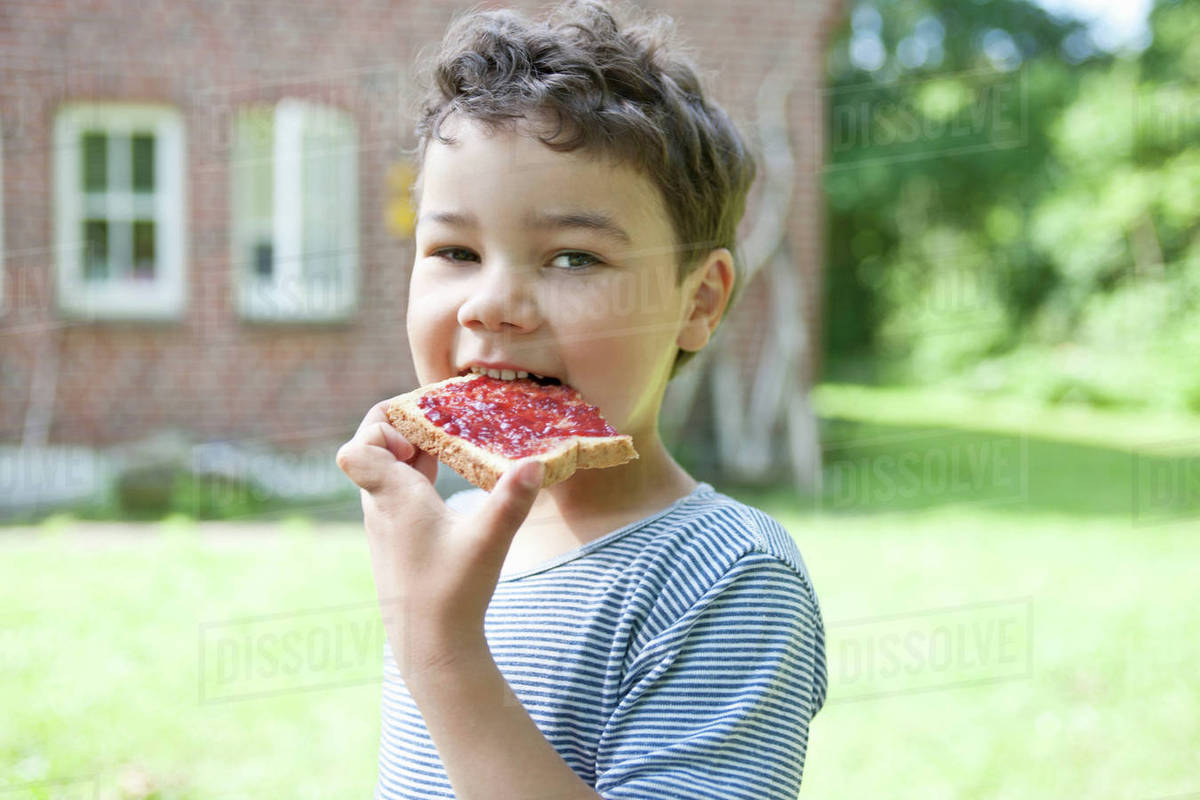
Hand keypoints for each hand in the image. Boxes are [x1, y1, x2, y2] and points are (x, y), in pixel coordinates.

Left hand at [335, 399, 544, 678]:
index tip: (422, 431)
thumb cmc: (454, 591)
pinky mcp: (395, 539)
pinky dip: (413, 475)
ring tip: (446, 446)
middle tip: (439, 425)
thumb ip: (512, 500)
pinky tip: (442, 480)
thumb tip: (536, 462)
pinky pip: (393, 491)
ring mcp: (384, 523)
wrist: (431, 645)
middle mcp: (379, 506)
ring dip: (408, 452)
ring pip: (381, 470)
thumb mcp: (490, 541)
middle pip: (368, 449)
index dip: (382, 426)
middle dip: (401, 429)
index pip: (356, 447)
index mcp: (392, 497)